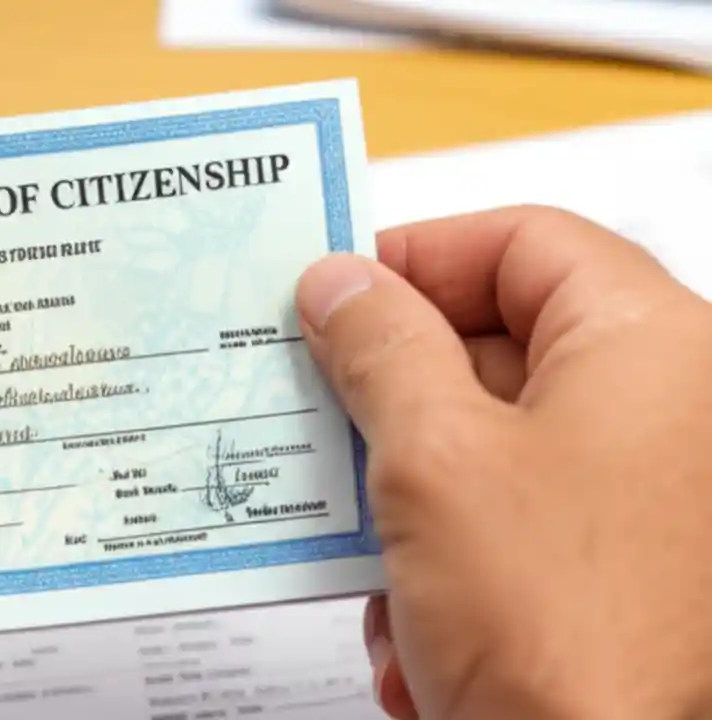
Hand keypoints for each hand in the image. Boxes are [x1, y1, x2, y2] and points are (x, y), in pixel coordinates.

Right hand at [296, 207, 711, 718]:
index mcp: (651, 346)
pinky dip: (449, 559)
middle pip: (503, 343)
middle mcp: (670, 408)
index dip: (417, 256)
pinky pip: (512, 519)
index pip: (523, 241)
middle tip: (320, 408)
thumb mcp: (432, 458)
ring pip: (495, 443)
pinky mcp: (619, 563)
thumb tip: (340, 284)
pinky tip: (415, 627)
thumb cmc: (559, 629)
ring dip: (411, 498)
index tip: (336, 294)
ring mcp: (648, 492)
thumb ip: (379, 346)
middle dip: (396, 395)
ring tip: (373, 553)